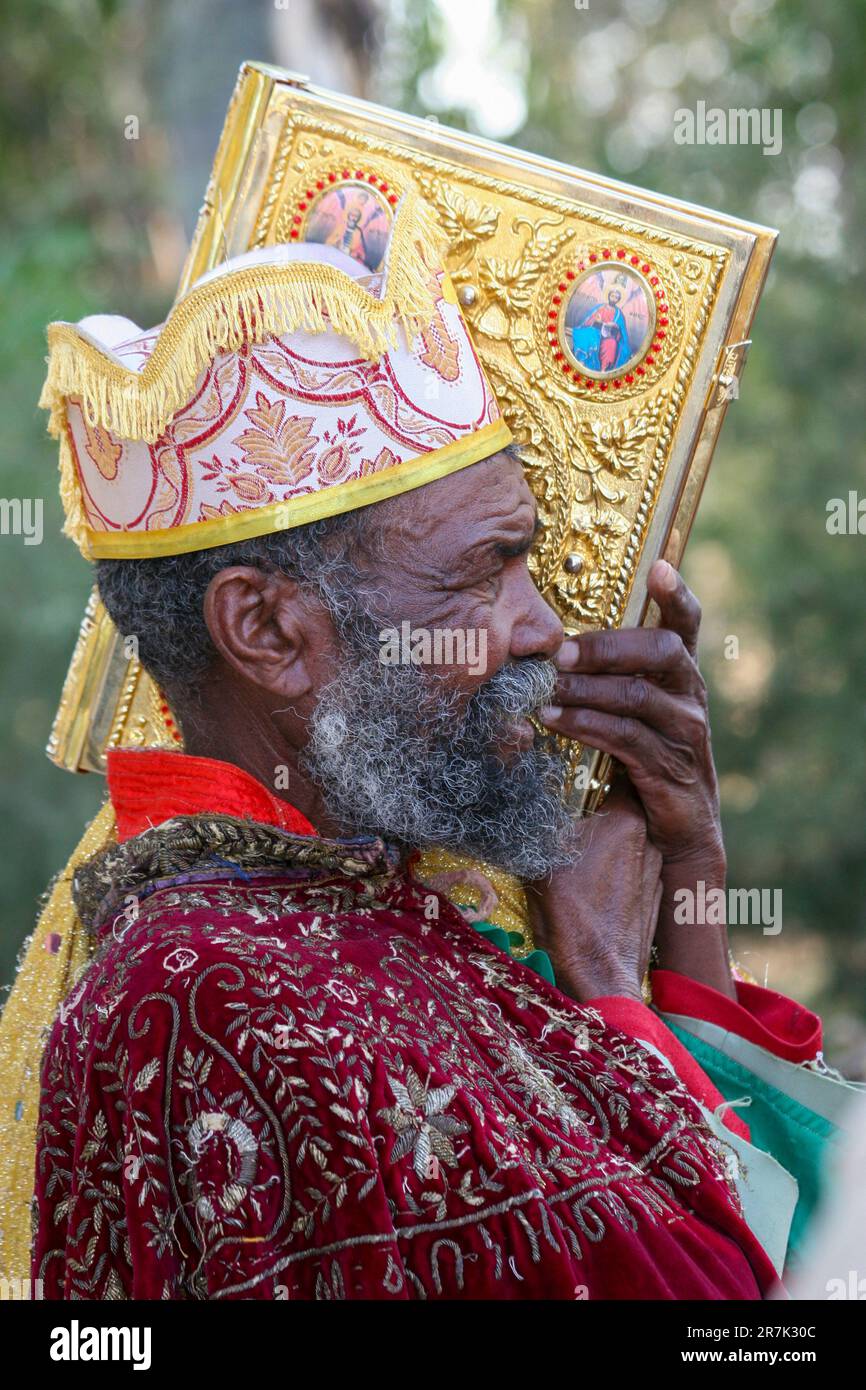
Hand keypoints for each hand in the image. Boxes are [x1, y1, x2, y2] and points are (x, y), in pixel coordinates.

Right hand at [525, 782, 662, 1003]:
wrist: (602, 979)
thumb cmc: (568, 919)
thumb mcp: (542, 858)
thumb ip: (543, 817)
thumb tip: (529, 794)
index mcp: (626, 819)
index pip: (612, 770)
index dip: (588, 767)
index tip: (567, 769)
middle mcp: (650, 837)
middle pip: (620, 800)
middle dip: (594, 802)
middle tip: (564, 809)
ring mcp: (657, 865)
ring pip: (628, 832)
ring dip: (605, 833)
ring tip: (576, 848)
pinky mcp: (656, 891)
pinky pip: (634, 860)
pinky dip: (615, 861)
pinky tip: (593, 879)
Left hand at [539, 559, 733, 996]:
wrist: (673, 834)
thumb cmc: (638, 763)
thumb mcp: (624, 715)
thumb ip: (601, 681)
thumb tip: (547, 648)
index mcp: (681, 677)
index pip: (688, 625)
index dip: (678, 595)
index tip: (658, 566)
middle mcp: (692, 698)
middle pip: (662, 651)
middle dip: (608, 645)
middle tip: (560, 651)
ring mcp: (686, 734)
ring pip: (638, 695)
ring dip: (586, 690)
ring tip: (544, 691)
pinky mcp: (672, 770)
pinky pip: (626, 738)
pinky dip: (585, 725)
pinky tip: (553, 720)